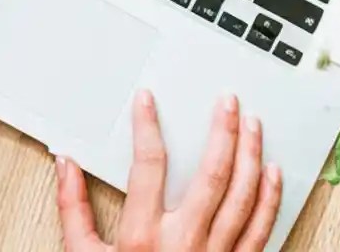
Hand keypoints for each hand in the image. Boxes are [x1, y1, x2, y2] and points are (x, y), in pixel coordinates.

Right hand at [56, 91, 281, 251]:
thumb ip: (74, 209)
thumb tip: (67, 166)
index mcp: (143, 237)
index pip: (148, 166)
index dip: (147, 127)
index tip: (148, 101)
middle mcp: (184, 243)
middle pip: (211, 175)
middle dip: (222, 131)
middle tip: (227, 102)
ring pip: (242, 196)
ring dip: (251, 155)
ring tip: (253, 125)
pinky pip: (261, 230)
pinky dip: (269, 198)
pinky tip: (272, 172)